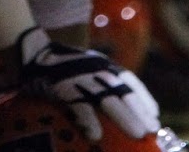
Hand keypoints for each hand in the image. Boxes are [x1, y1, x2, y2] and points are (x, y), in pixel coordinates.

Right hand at [13, 29, 160, 141]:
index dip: (143, 98)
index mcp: (102, 65)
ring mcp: (81, 77)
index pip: (129, 80)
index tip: (155, 114)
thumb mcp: (86, 66)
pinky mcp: (64, 86)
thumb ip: (100, 80)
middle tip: (151, 130)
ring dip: (124, 117)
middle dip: (139, 112)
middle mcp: (96, 69)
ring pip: (108, 99)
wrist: (33, 51)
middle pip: (123, 92)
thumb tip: (118, 100)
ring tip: (138, 134)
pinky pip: (79, 105)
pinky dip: (89, 120)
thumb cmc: (61, 64)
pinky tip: (96, 136)